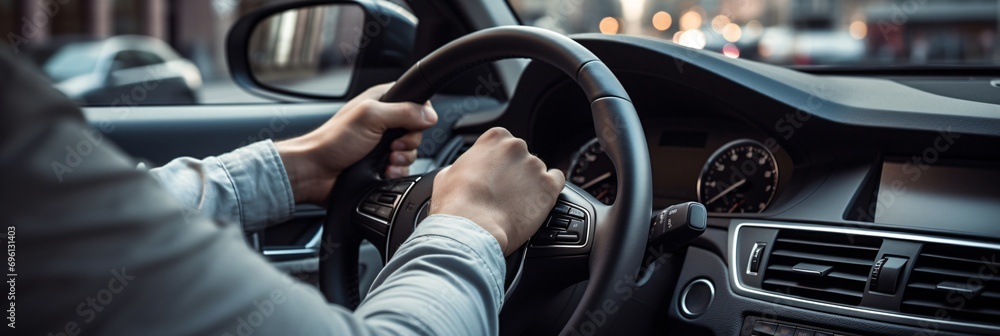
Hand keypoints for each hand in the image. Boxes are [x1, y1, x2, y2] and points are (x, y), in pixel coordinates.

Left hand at [275, 83, 437, 204]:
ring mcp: (382, 144)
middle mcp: (383, 121)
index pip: (415, 101)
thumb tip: (430, 115)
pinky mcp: (381, 164)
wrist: (315, 172)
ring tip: (386, 160)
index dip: (420, 114)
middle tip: (393, 145)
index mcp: (381, 101)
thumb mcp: (371, 118)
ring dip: (403, 159)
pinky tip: (384, 171)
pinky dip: (397, 172)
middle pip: (417, 130)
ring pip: (411, 151)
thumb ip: (403, 112)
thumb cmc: (333, 141)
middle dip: (409, 142)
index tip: (412, 124)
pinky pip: (402, 168)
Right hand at [430, 127, 565, 255]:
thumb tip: (465, 171)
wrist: (472, 228)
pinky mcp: (549, 187)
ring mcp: (535, 165)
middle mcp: (517, 146)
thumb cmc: (457, 205)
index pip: (504, 144)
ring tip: (515, 205)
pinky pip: (558, 181)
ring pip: (537, 172)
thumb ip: (464, 165)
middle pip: (522, 158)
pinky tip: (536, 202)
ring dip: (530, 185)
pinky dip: (549, 190)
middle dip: (515, 174)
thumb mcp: (447, 174)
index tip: (496, 176)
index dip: (499, 163)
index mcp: (494, 138)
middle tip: (504, 193)